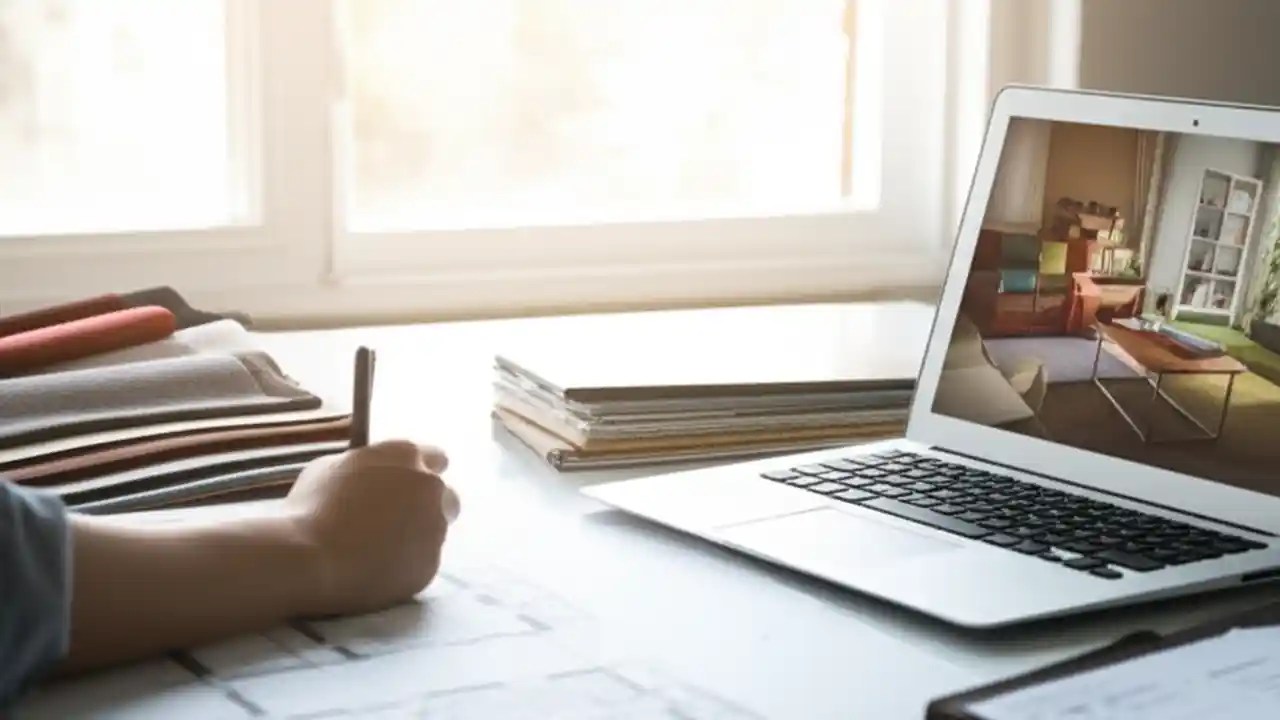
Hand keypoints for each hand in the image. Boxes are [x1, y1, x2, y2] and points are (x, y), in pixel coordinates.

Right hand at [283, 439, 457, 616]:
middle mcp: (429, 487)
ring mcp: (434, 527)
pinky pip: (423, 563)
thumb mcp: (330, 468)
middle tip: (398, 523)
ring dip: (416, 538)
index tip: (406, 488)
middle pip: (446, 496)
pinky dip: (406, 566)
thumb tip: (371, 474)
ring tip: (377, 551)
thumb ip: (365, 466)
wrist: (308, 557)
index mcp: (406, 455)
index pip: (436, 459)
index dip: (419, 475)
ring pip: (435, 532)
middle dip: (428, 507)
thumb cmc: (310, 507)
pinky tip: (376, 571)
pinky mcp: (430, 564)